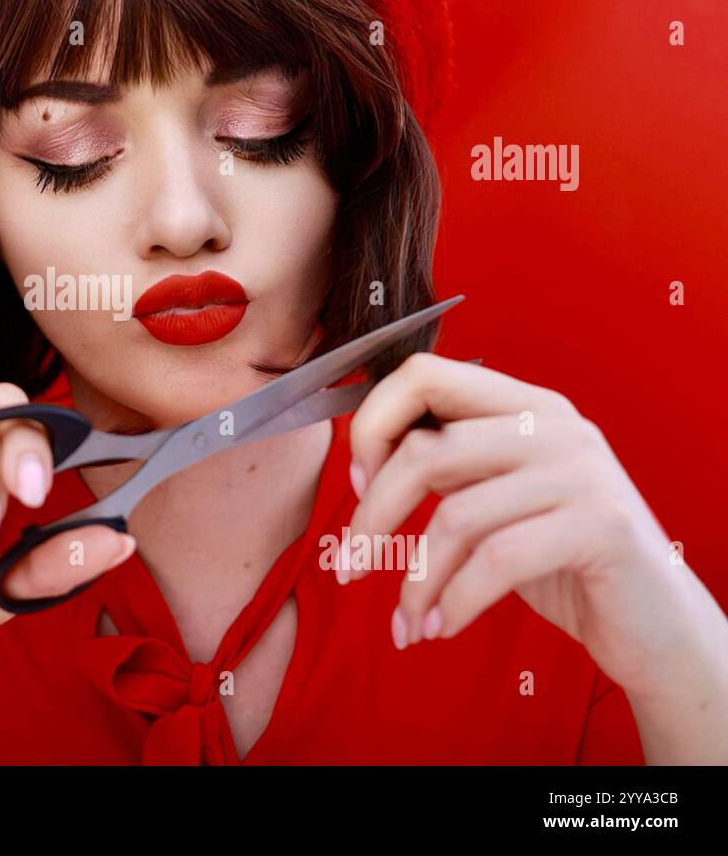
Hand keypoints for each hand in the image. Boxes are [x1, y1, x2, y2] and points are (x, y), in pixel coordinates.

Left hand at [341, 353, 727, 713]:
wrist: (653, 623)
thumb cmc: (560, 559)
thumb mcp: (496, 496)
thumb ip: (447, 464)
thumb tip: (364, 458)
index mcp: (521, 404)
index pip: (423, 374)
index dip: (374, 425)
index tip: (357, 483)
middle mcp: (553, 424)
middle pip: (425, 450)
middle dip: (372, 516)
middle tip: (348, 568)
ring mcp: (580, 470)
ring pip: (456, 516)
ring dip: (415, 582)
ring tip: (407, 622)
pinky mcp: (599, 525)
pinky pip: (496, 560)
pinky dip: (454, 602)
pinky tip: (440, 629)